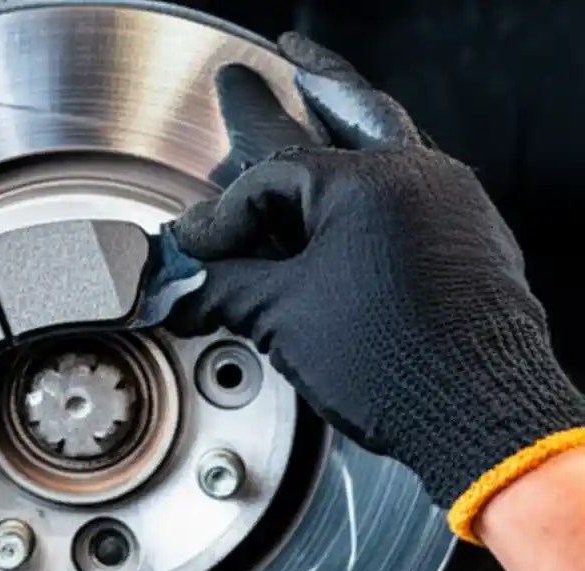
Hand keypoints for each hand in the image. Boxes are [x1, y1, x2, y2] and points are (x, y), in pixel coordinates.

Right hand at [169, 33, 583, 541]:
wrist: (479, 415)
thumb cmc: (392, 363)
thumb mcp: (283, 319)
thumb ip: (225, 289)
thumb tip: (185, 287)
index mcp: (366, 183)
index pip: (270, 177)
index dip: (223, 212)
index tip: (197, 242)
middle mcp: (417, 176)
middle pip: (347, 109)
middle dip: (305, 79)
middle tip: (272, 60)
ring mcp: (451, 202)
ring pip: (390, 136)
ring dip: (347, 114)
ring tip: (317, 92)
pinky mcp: (469, 235)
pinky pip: (417, 179)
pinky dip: (378, 170)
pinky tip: (358, 181)